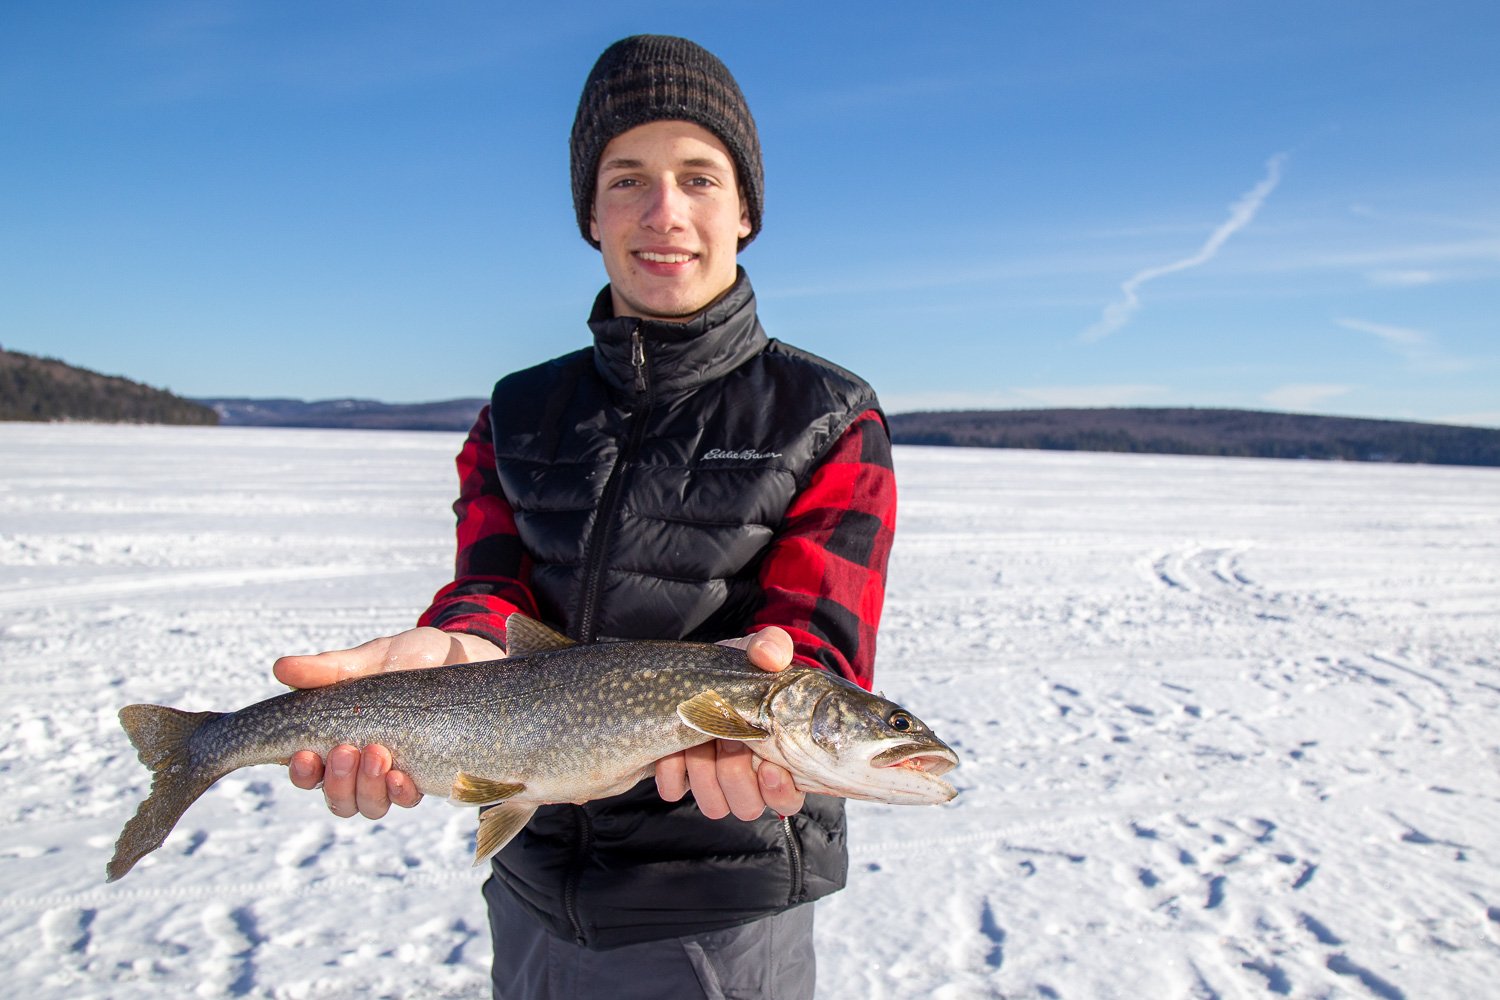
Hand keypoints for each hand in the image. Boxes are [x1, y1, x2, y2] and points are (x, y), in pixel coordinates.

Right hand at [273, 626, 502, 818]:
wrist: (467, 657)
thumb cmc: (413, 657)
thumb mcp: (372, 657)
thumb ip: (330, 668)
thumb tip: (280, 668)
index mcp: (338, 736)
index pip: (307, 771)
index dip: (301, 772)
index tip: (303, 754)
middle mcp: (362, 762)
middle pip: (336, 798)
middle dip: (335, 782)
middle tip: (346, 750)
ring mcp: (394, 771)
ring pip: (367, 805)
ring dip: (366, 788)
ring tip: (377, 754)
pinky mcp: (427, 775)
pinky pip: (406, 799)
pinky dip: (400, 792)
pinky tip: (401, 776)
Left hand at [654, 627, 806, 819]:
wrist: (696, 674)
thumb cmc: (737, 671)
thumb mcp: (755, 653)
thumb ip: (772, 647)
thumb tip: (770, 655)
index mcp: (778, 761)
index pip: (789, 800)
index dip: (780, 790)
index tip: (767, 764)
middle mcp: (748, 780)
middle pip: (748, 806)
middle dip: (734, 770)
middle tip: (728, 735)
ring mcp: (713, 782)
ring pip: (714, 806)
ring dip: (704, 773)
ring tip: (699, 739)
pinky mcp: (680, 779)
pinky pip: (675, 791)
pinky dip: (671, 770)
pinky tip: (674, 747)